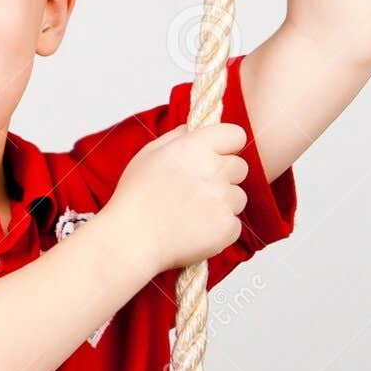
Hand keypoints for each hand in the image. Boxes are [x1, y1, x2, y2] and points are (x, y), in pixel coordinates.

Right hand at [102, 122, 249, 275]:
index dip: (227, 146)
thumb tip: (194, 129)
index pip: (236, 135)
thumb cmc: (134, 198)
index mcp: (195, 147)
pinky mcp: (226, 227)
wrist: (130, 240)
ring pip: (238, 197)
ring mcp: (222, 199)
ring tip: (192, 214)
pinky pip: (234, 224)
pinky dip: (219, 230)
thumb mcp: (148, 155)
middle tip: (197, 191)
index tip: (216, 156)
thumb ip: (177, 136)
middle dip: (224, 177)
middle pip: (240, 167)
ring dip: (222, 204)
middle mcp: (213, 170)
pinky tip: (195, 231)